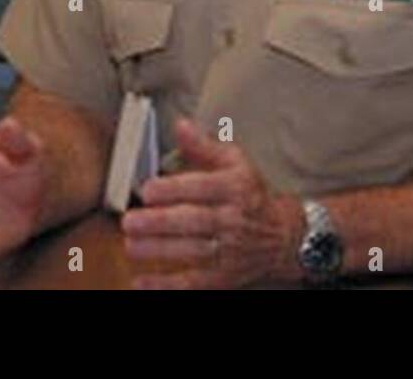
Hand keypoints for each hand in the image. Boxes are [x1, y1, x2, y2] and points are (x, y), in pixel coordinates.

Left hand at [121, 117, 302, 288]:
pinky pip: (195, 283)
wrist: (283, 235)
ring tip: (131, 245)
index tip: (147, 189)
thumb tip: (180, 125)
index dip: (174, 189)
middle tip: (130, 220)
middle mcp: (234, 219)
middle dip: (161, 222)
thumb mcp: (235, 163)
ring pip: (193, 252)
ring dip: (160, 250)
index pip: (203, 188)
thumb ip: (203, 146)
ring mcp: (230, 251)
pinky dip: (168, 286)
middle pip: (195, 221)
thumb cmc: (251, 194)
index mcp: (236, 188)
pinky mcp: (224, 276)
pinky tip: (142, 283)